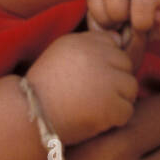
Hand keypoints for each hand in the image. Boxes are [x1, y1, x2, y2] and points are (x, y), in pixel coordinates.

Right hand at [26, 29, 137, 144]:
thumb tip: (119, 39)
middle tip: (93, 95)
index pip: (114, 45)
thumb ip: (89, 43)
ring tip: (94, 107)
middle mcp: (98, 57)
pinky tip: (95, 120)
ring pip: (131, 88)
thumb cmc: (45, 87)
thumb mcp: (61, 52)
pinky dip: (114, 120)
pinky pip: (127, 111)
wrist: (28, 118)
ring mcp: (106, 81)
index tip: (90, 76)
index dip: (106, 63)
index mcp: (85, 42)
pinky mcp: (110, 106)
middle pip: (126, 66)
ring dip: (118, 100)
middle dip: (115, 81)